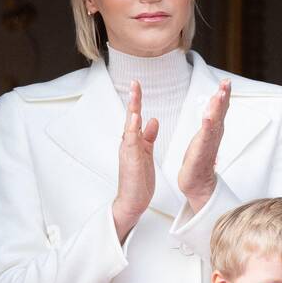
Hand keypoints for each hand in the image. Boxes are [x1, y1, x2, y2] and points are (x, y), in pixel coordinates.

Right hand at [112, 81, 157, 241]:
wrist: (133, 200)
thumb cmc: (139, 179)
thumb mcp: (146, 153)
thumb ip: (149, 137)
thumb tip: (153, 120)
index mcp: (134, 141)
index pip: (135, 117)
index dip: (137, 101)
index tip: (138, 85)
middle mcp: (129, 143)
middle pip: (130, 116)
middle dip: (133, 99)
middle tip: (135, 82)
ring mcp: (128, 151)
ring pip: (129, 126)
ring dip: (132, 109)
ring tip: (134, 93)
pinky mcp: (131, 160)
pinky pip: (131, 142)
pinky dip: (133, 129)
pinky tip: (135, 119)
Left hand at [177, 79, 231, 213]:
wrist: (196, 184)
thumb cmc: (198, 161)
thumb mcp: (203, 138)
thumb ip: (210, 124)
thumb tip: (214, 111)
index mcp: (213, 130)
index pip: (220, 110)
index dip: (224, 96)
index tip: (227, 81)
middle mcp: (213, 135)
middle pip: (220, 113)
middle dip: (224, 97)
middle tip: (227, 83)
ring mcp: (208, 144)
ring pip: (215, 122)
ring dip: (218, 108)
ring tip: (220, 95)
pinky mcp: (200, 153)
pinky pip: (204, 138)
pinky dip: (207, 127)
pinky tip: (208, 117)